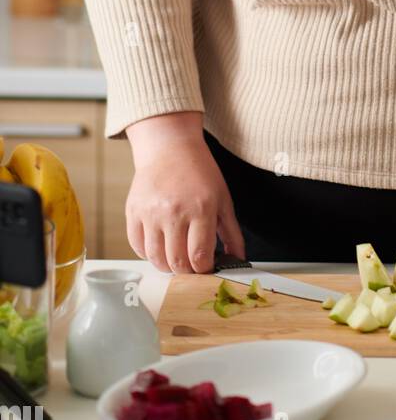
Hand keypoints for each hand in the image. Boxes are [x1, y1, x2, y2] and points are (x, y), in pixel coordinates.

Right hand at [125, 114, 245, 272]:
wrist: (170, 148)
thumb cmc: (199, 172)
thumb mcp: (223, 199)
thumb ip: (232, 232)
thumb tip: (238, 259)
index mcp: (201, 209)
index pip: (199, 256)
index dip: (204, 270)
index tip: (206, 267)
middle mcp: (174, 212)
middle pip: (177, 262)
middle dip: (187, 271)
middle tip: (192, 264)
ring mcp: (150, 213)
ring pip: (156, 259)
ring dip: (167, 266)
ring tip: (176, 256)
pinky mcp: (133, 212)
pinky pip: (137, 247)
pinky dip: (148, 254)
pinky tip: (160, 246)